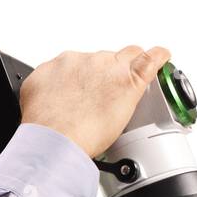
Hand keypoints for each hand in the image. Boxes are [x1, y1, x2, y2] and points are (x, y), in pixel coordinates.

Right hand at [20, 45, 171, 159]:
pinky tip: (162, 59)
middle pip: (105, 60)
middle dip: (108, 75)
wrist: (54, 139)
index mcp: (62, 64)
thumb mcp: (33, 99)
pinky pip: (151, 60)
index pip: (82, 63)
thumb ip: (46, 92)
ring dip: (129, 70)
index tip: (91, 87)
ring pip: (128, 57)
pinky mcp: (129, 82)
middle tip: (107, 97)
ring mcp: (109, 69)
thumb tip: (51, 99)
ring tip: (129, 88)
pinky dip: (158, 58)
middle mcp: (85, 61)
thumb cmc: (44, 127)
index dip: (89, 76)